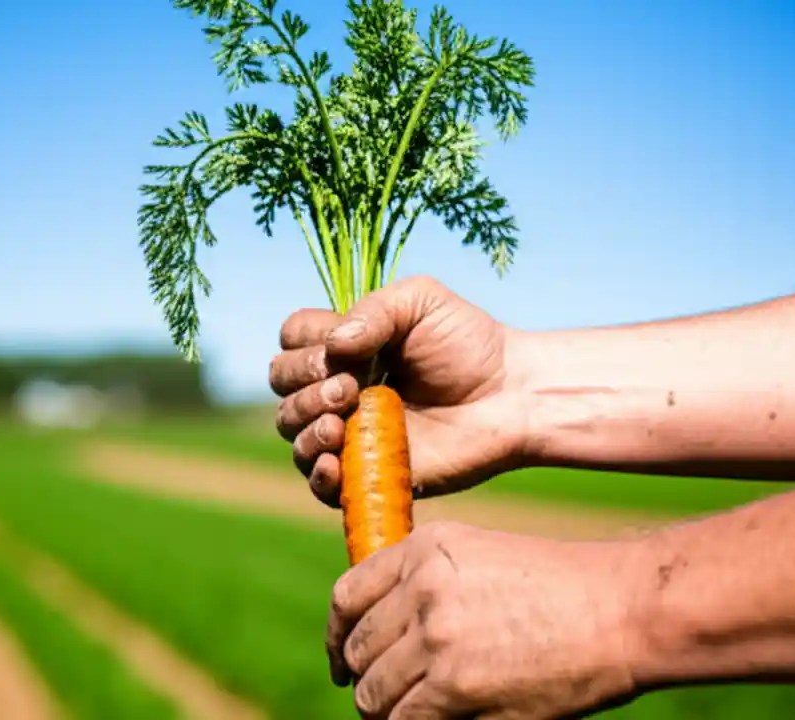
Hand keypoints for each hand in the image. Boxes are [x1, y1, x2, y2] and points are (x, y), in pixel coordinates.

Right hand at [269, 275, 526, 504]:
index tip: (344, 349)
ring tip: (339, 423)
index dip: (303, 344)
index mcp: (343, 344)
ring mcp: (348, 432)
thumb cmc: (467, 343)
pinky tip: (334, 461)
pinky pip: (319, 483)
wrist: (512, 396)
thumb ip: (374, 310)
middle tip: (351, 387)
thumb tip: (334, 346)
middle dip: (304, 384)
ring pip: (292, 431)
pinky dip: (317, 472)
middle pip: (283, 384)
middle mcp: (337, 386)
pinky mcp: (365, 474)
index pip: (291, 338)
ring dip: (305, 424)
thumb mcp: (421, 302)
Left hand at [327, 522, 641, 718]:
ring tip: (405, 717)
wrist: (620, 610)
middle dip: (364, 677)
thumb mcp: (478, 554)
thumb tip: (378, 624)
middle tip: (380, 696)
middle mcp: (420, 589)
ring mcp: (436, 639)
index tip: (343, 659)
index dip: (338, 635)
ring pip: (374, 694)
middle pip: (358, 649)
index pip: (347, 597)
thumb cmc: (560, 587)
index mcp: (422, 549)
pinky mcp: (455, 687)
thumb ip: (423, 578)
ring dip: (383, 711)